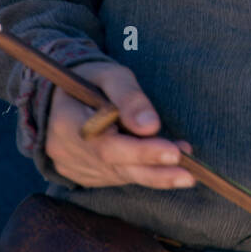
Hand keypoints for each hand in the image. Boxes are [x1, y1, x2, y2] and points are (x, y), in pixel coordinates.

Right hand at [45, 61, 195, 188]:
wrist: (61, 94)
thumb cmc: (90, 79)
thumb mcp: (110, 75)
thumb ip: (129, 98)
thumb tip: (151, 127)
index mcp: (66, 122)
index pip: (107, 145)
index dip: (141, 152)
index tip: (174, 152)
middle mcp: (66, 151)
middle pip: (116, 167)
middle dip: (156, 171)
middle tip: (189, 174)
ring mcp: (72, 166)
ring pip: (119, 175)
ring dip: (154, 174)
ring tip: (185, 169)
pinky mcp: (82, 174)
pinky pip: (116, 177)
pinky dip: (140, 172)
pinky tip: (160, 165)